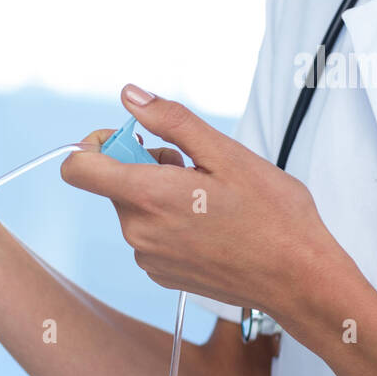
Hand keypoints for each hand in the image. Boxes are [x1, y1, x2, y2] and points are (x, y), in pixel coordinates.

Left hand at [59, 84, 352, 319]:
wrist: (299, 279)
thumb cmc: (273, 216)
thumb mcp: (226, 154)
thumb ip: (170, 121)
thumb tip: (129, 96)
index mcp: (147, 197)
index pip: (78, 168)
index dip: (95, 144)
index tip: (130, 138)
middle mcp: (137, 231)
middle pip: (113, 183)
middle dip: (145, 166)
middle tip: (195, 168)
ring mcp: (147, 257)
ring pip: (134, 208)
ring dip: (159, 194)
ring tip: (208, 198)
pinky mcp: (159, 273)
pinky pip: (148, 234)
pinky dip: (169, 221)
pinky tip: (208, 224)